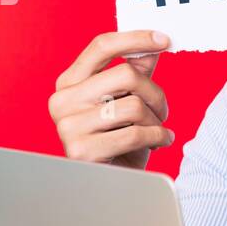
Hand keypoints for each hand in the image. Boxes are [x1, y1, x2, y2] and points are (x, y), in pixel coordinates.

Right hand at [48, 30, 174, 169]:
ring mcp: (68, 127)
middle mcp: (62, 101)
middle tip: (162, 110)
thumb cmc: (117, 143)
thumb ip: (135, 73)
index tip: (164, 39)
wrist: (109, 187)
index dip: (135, 38)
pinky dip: (157, 137)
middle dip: (155, 94)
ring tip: (156, 131)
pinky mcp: (81, 151)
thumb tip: (153, 45)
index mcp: (69, 83)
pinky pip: (135, 133)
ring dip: (156, 120)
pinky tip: (160, 142)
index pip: (101, 46)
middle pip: (126, 74)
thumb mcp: (126, 103)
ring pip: (134, 105)